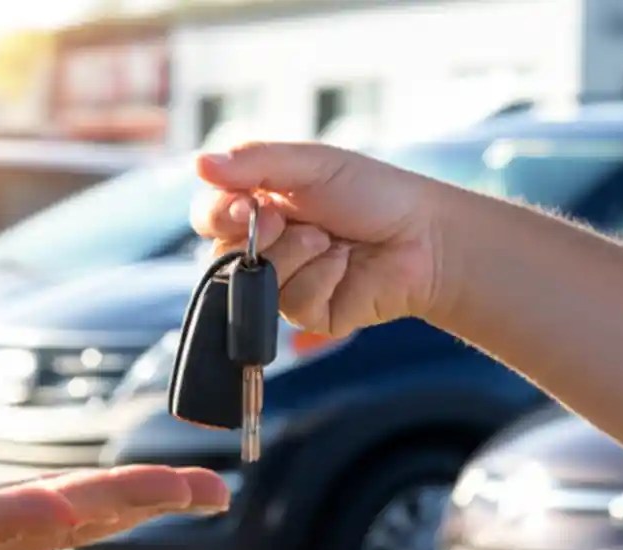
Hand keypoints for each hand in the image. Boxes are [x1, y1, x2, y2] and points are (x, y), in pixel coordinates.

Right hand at [190, 142, 448, 335]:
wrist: (424, 235)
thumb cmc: (372, 194)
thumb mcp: (312, 165)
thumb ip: (255, 162)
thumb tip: (198, 163)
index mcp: (260, 208)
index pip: (209, 217)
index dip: (217, 215)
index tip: (244, 206)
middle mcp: (268, 248)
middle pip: (224, 255)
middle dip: (261, 236)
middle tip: (292, 221)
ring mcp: (287, 284)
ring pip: (258, 282)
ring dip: (298, 255)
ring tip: (333, 241)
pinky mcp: (311, 315)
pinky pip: (294, 304)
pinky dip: (323, 279)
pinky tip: (347, 266)